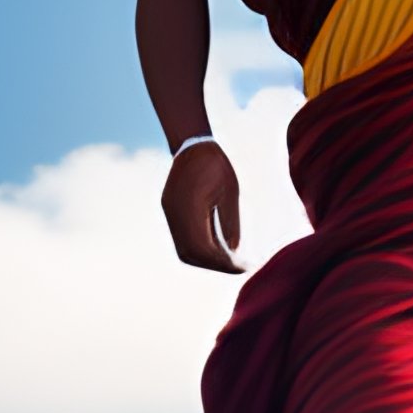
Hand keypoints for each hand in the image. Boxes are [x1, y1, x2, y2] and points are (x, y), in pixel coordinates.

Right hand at [163, 140, 243, 271]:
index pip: (204, 249)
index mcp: (190, 209)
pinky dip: (199, 250)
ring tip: (228, 261)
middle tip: (238, 267)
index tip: (243, 266)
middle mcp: (175, 215)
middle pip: (191, 254)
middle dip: (215, 265)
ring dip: (206, 260)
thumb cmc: (215, 166)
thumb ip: (230, 224)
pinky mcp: (170, 213)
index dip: (224, 262)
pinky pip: (181, 240)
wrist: (193, 146)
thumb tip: (233, 252)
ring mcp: (170, 214)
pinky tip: (216, 249)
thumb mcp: (230, 194)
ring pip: (184, 251)